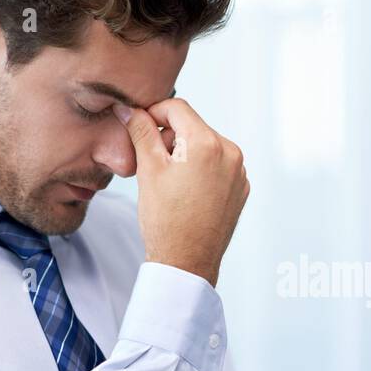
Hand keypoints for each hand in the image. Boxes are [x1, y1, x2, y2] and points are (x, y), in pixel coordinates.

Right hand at [116, 98, 248, 287]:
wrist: (187, 262)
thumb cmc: (165, 220)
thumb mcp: (148, 169)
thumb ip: (141, 131)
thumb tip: (128, 108)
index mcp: (207, 143)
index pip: (177, 108)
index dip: (153, 113)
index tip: (139, 127)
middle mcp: (230, 153)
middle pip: (193, 126)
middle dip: (170, 136)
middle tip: (151, 160)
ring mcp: (239, 172)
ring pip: (206, 145)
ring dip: (186, 152)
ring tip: (169, 180)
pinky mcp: (241, 188)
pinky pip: (219, 166)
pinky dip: (202, 169)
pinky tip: (186, 191)